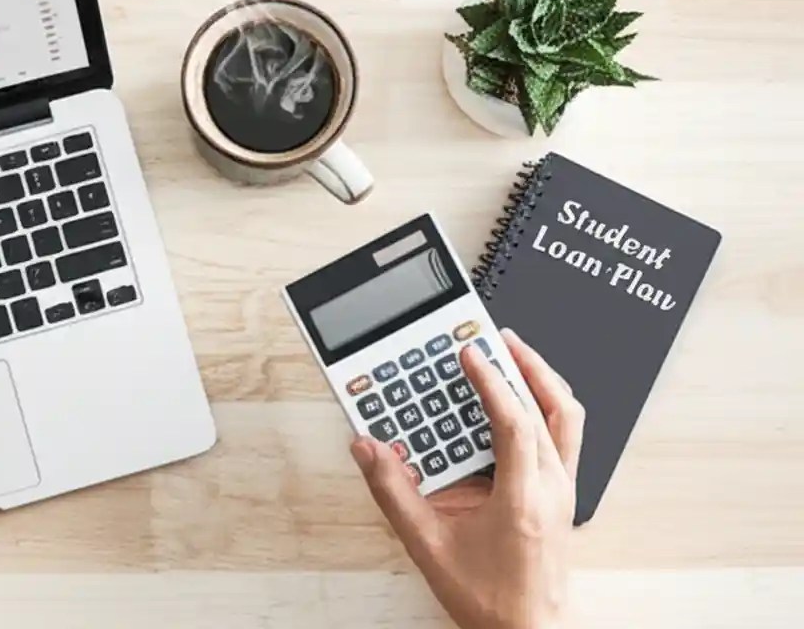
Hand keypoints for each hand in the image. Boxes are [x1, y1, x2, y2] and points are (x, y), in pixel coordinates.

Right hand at [350, 329, 584, 628]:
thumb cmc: (490, 599)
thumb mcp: (427, 546)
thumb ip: (393, 493)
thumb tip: (369, 450)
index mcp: (523, 499)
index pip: (515, 422)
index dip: (492, 382)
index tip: (470, 355)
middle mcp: (552, 489)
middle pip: (553, 408)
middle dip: (523, 365)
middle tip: (494, 338)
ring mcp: (565, 491)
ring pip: (568, 419)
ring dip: (543, 381)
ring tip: (515, 356)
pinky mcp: (565, 495)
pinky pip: (565, 436)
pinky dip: (546, 407)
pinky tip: (524, 400)